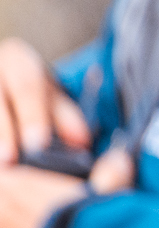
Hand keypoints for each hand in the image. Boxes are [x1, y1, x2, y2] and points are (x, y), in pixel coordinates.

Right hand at [0, 39, 90, 165]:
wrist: (1, 74)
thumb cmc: (28, 90)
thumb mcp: (48, 95)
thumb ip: (65, 116)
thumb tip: (81, 142)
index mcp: (16, 59)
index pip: (27, 85)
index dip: (32, 116)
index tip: (38, 145)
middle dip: (4, 132)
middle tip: (10, 162)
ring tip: (1, 169)